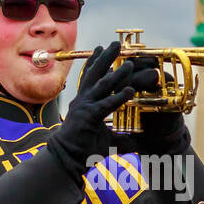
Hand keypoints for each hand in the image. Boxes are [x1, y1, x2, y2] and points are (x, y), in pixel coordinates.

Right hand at [47, 41, 139, 174]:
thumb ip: (121, 139)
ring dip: (117, 73)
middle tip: (116, 43)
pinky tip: (129, 90)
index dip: (96, 62)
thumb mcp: (107, 140)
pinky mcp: (88, 117)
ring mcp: (84, 107)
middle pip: (95, 74)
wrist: (68, 160)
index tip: (100, 48)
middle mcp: (83, 101)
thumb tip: (136, 145)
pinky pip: (106, 105)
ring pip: (102, 85)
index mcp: (84, 102)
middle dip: (106, 57)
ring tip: (129, 63)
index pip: (90, 77)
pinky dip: (118, 97)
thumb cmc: (84, 150)